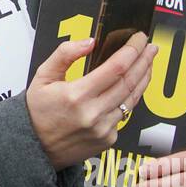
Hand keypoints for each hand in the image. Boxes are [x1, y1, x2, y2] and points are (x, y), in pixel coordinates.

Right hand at [25, 33, 156, 170]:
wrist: (34, 148)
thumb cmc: (37, 111)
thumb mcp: (43, 76)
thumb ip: (65, 54)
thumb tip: (90, 42)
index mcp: (77, 95)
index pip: (116, 68)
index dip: (132, 50)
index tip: (139, 38)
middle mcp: (93, 114)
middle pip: (130, 82)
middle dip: (144, 61)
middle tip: (151, 47)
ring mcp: (103, 129)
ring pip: (132, 99)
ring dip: (143, 78)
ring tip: (147, 63)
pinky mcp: (108, 140)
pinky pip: (124, 115)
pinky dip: (128, 99)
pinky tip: (129, 88)